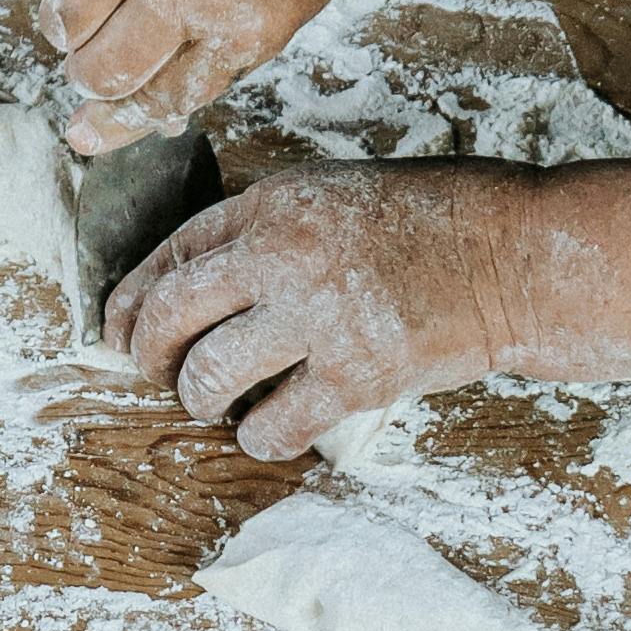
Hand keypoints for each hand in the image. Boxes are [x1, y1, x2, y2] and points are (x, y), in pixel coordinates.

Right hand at [30, 0, 400, 152]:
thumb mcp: (284, 8)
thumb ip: (209, 62)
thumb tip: (118, 115)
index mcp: (241, 26)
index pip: (155, 100)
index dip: (116, 122)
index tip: (87, 131)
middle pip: (100, 69)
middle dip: (93, 76)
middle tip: (101, 58)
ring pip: (62, 18)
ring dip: (68, 29)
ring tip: (95, 9)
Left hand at [105, 166, 535, 460]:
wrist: (515, 256)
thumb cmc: (436, 221)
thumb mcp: (337, 194)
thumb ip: (269, 229)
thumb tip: (201, 286)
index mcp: (276, 202)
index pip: (171, 252)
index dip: (130, 300)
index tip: (115, 332)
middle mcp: (283, 253)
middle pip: (171, 315)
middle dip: (148, 356)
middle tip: (156, 374)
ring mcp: (317, 317)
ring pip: (210, 376)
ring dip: (202, 400)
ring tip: (217, 403)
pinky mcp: (354, 375)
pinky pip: (274, 425)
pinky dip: (261, 437)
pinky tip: (269, 431)